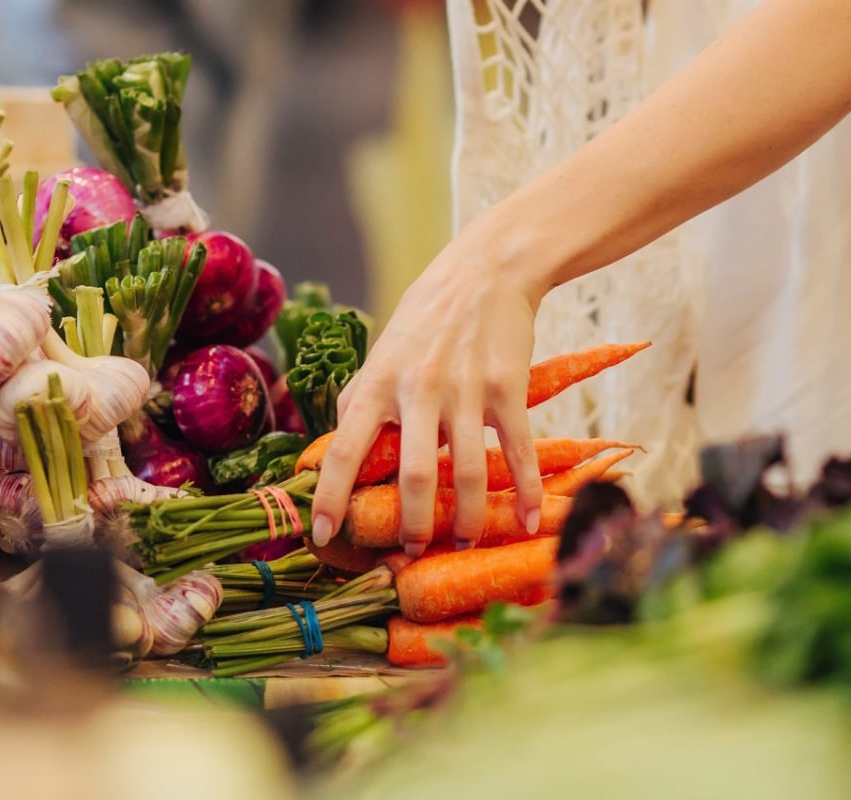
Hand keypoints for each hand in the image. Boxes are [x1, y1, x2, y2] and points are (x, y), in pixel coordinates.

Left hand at [309, 237, 546, 555]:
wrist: (488, 270)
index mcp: (377, 383)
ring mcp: (465, 390)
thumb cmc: (427, 315)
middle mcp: (418, 389)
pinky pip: (518, 451)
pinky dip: (526, 492)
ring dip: (465, 519)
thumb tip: (333, 448)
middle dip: (412, 525)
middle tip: (411, 552)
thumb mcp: (382, 351)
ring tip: (462, 543)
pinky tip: (528, 520)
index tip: (322, 534)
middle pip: (412, 475)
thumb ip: (360, 398)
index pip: (344, 449)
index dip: (330, 496)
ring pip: (466, 472)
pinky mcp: (507, 388)